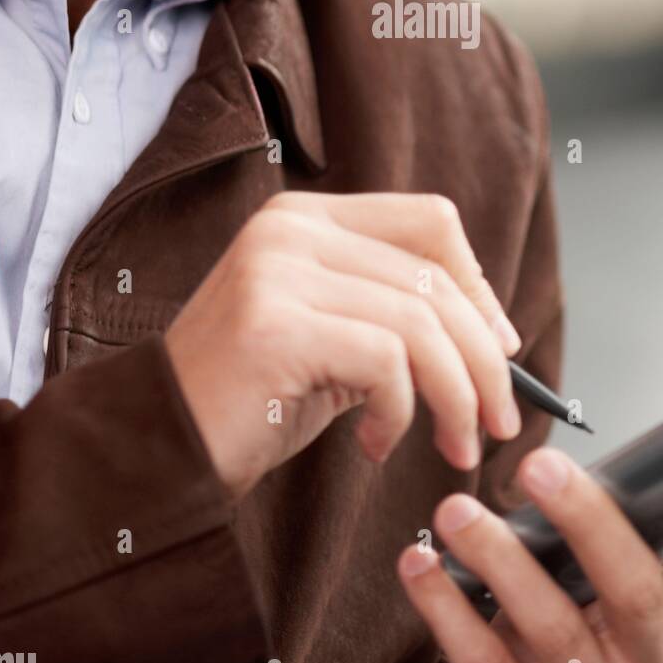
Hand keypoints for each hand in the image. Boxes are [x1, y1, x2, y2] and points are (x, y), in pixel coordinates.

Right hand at [164, 192, 522, 501]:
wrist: (162, 446)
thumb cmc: (255, 398)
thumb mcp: (335, 335)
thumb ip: (394, 312)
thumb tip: (497, 334)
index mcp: (308, 217)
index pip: (430, 220)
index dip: (479, 285)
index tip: (500, 349)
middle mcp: (290, 228)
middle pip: (435, 277)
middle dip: (484, 360)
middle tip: (498, 422)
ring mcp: (277, 270)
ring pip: (420, 322)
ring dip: (457, 396)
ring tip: (457, 445)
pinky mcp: (274, 325)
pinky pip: (386, 361)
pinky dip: (401, 413)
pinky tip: (377, 445)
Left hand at [397, 438, 662, 662]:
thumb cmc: (594, 628)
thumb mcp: (625, 591)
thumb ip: (616, 536)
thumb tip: (576, 460)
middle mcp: (645, 659)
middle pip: (630, 589)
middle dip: (586, 521)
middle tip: (541, 466)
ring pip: (550, 625)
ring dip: (498, 559)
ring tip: (456, 511)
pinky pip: (482, 660)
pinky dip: (445, 608)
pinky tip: (421, 564)